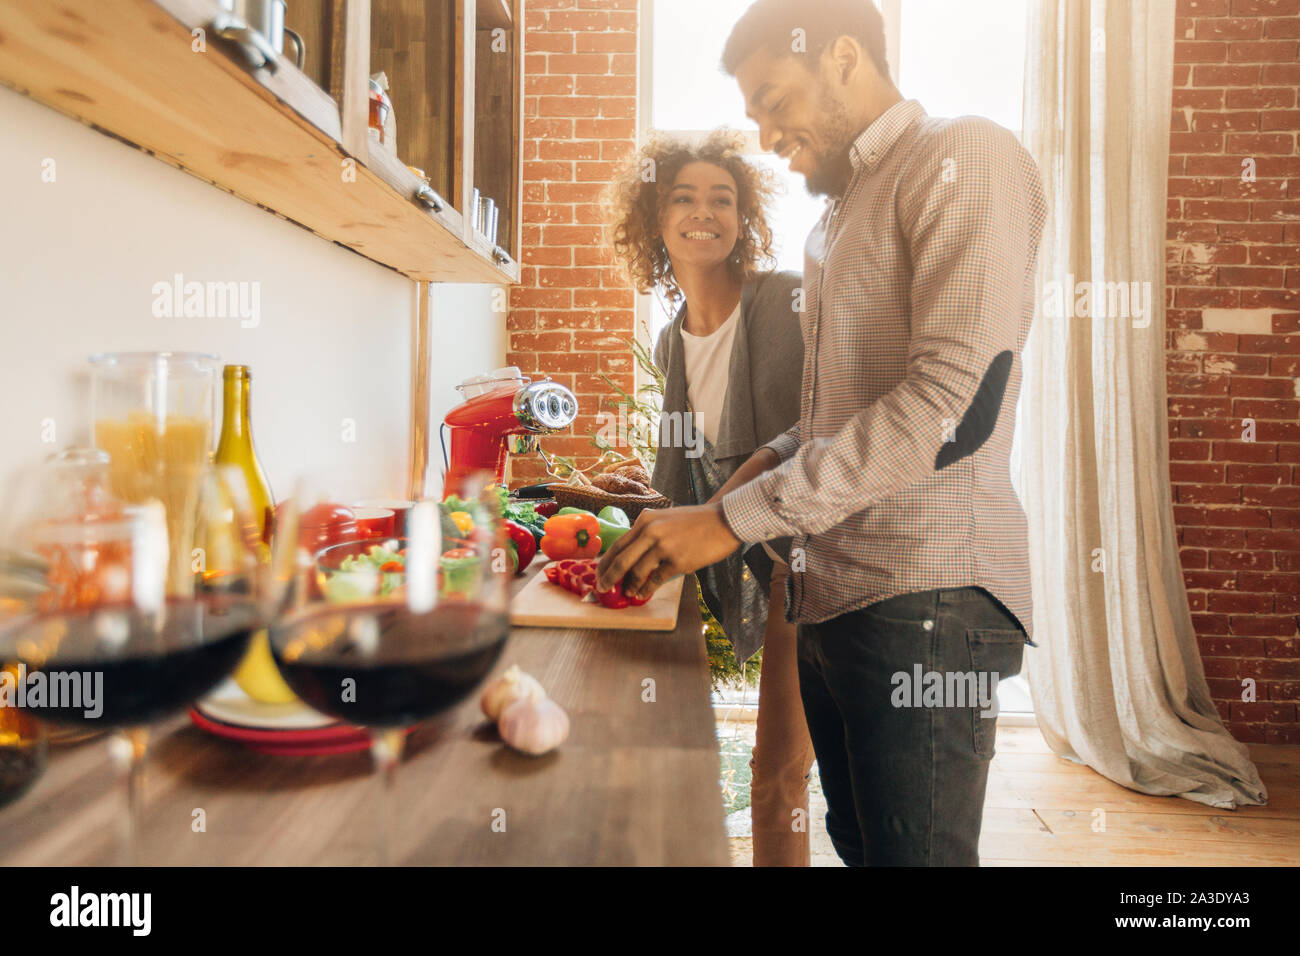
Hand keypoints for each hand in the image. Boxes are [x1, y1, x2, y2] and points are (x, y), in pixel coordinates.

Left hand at [596, 502, 741, 599]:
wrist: (723, 521)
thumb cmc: (695, 522)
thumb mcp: (665, 519)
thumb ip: (647, 533)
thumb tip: (631, 558)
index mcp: (645, 520)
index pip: (618, 545)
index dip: (606, 563)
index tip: (599, 574)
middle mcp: (651, 531)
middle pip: (622, 560)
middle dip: (609, 578)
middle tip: (602, 589)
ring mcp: (664, 546)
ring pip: (637, 572)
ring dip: (629, 586)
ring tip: (627, 593)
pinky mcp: (678, 561)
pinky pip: (655, 580)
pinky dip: (646, 589)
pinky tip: (642, 594)